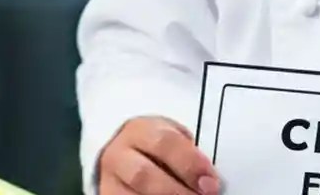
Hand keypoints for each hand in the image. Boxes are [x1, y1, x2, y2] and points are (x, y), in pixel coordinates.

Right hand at [99, 116, 220, 194]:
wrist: (121, 153)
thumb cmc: (154, 145)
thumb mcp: (170, 136)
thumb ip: (187, 152)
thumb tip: (208, 178)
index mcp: (139, 131)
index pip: (165, 143)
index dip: (191, 164)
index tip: (211, 181)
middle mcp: (118, 155)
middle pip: (144, 175)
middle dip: (176, 190)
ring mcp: (108, 180)